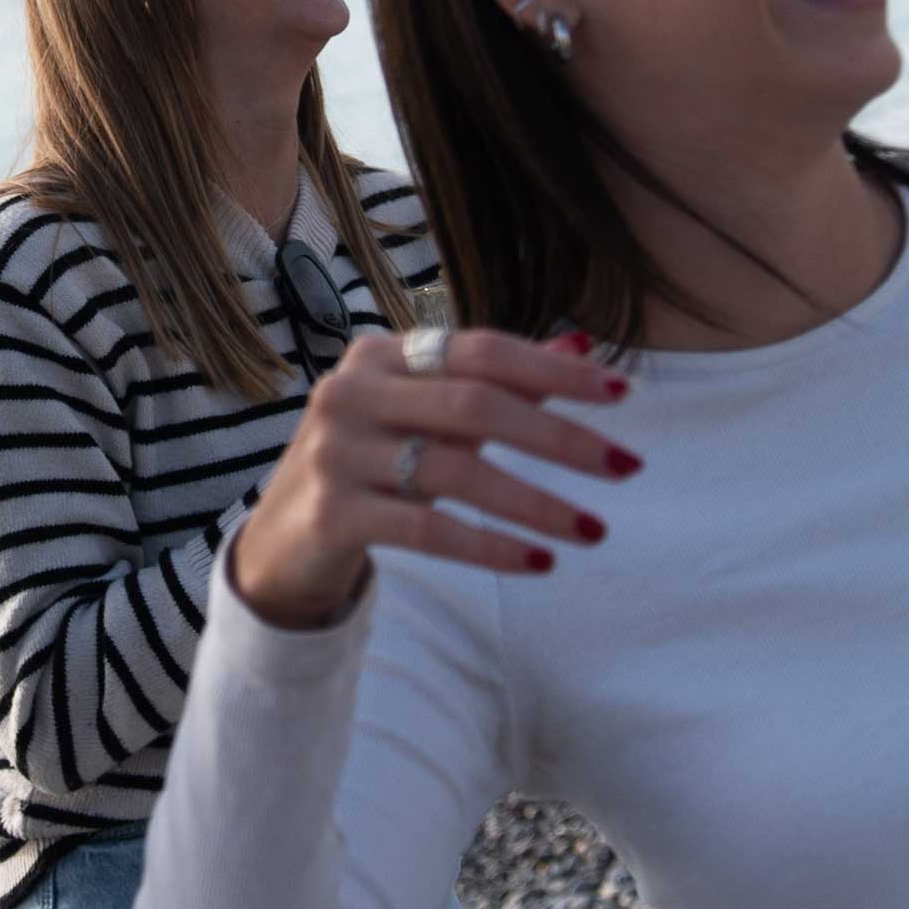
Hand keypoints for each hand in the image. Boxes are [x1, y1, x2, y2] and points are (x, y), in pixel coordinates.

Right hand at [231, 325, 638, 631]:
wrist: (282, 542)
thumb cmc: (372, 466)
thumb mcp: (428, 417)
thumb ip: (500, 384)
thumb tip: (583, 347)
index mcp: (381, 355)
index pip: (483, 349)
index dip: (554, 370)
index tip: (622, 392)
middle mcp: (352, 391)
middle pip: (476, 404)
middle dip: (560, 437)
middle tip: (627, 465)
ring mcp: (336, 451)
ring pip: (456, 470)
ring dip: (537, 503)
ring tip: (595, 529)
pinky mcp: (332, 513)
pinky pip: (428, 529)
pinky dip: (491, 546)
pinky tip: (540, 561)